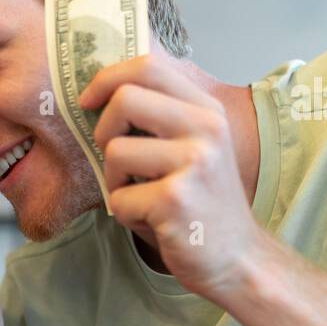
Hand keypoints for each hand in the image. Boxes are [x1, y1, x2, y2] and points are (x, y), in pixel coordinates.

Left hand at [81, 53, 261, 298]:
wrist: (237, 258)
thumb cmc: (202, 204)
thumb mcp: (193, 148)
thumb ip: (160, 120)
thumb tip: (99, 95)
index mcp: (207, 111)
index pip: (149, 67)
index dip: (108, 78)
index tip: (89, 100)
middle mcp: (206, 129)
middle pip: (125, 99)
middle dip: (104, 131)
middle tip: (118, 162)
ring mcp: (194, 162)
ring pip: (115, 152)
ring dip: (117, 182)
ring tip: (145, 199)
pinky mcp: (176, 199)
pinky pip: (119, 198)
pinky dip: (126, 215)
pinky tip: (154, 223)